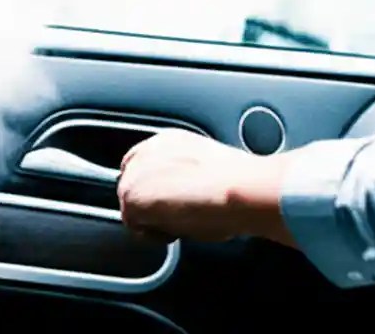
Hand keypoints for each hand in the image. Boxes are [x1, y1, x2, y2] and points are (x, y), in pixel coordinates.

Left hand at [116, 129, 294, 245]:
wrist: (242, 189)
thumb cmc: (240, 184)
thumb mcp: (210, 169)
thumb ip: (188, 174)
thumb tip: (189, 194)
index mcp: (168, 140)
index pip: (145, 166)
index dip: (157, 189)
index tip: (171, 204)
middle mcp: (147, 150)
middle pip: (134, 186)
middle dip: (152, 204)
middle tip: (179, 218)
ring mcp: (135, 174)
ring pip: (133, 206)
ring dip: (153, 219)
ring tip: (184, 222)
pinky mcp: (131, 197)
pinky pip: (134, 225)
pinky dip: (153, 234)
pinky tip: (178, 230)